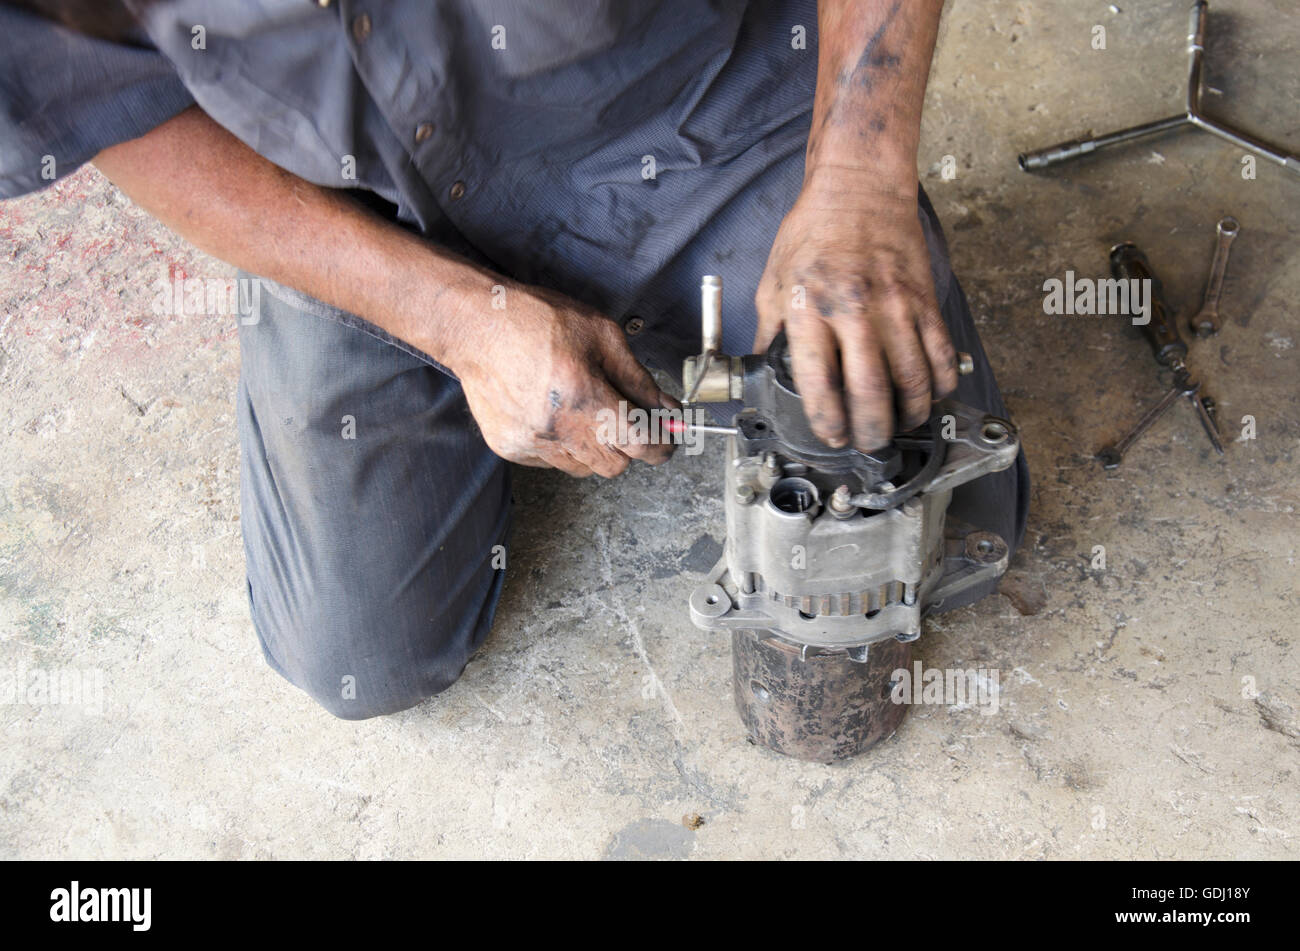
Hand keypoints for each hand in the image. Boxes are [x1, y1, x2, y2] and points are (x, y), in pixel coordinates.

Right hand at [445, 283, 676, 477]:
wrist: (476, 327)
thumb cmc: (538, 320)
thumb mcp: (602, 336)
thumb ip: (638, 379)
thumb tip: (667, 407)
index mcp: (586, 398)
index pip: (640, 444)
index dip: (661, 446)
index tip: (666, 440)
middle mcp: (558, 429)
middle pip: (614, 466)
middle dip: (627, 446)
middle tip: (623, 418)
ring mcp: (532, 444)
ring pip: (582, 468)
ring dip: (593, 448)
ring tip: (582, 411)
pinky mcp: (511, 449)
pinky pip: (552, 462)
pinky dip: (562, 445)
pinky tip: (553, 413)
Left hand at [755, 168, 958, 450]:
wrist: (859, 186)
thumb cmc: (813, 230)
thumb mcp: (773, 279)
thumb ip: (769, 329)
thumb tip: (760, 370)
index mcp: (809, 308)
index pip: (819, 381)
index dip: (827, 419)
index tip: (831, 435)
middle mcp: (854, 309)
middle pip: (870, 389)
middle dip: (870, 428)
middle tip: (868, 442)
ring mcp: (894, 304)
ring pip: (912, 377)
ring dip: (908, 412)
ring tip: (899, 425)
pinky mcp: (923, 298)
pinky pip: (939, 351)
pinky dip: (940, 381)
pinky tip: (931, 395)